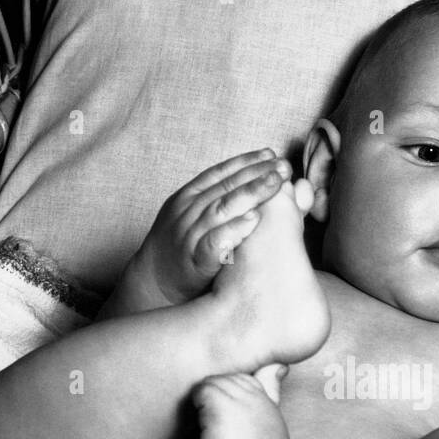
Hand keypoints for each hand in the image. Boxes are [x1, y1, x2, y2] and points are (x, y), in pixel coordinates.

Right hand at [129, 149, 296, 307]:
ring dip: (251, 193)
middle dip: (256, 174)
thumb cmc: (186, 250)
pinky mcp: (195, 260)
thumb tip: (265, 186)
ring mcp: (190, 234)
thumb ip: (226, 203)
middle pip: (226, 187)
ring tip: (275, 184)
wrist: (155, 284)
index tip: (271, 154)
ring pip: (222, 209)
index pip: (220, 173)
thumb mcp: (198, 219)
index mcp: (189, 197)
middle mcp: (188, 211)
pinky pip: (215, 242)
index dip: (246, 162)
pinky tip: (253, 219)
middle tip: (283, 166)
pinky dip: (234, 229)